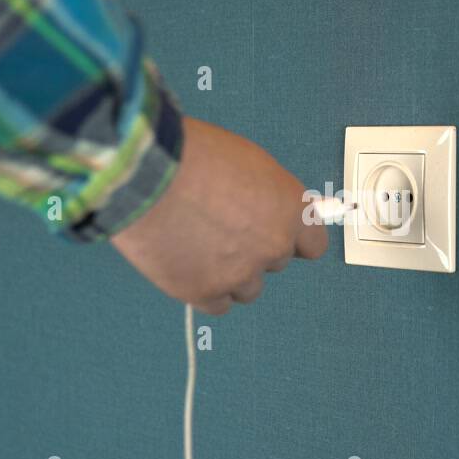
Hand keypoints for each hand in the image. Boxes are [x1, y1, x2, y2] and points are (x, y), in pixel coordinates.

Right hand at [110, 117, 327, 313]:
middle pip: (275, 263)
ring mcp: (241, 272)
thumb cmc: (192, 154)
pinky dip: (205, 290)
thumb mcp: (247, 161)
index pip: (313, 244)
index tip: (278, 236)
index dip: (294, 240)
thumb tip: (268, 208)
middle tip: (222, 230)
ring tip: (199, 246)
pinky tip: (187, 266)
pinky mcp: (205, 292)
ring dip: (230, 274)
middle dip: (254, 250)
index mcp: (290, 209)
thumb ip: (267, 194)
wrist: (145, 172)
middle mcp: (273, 244)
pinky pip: (217, 304)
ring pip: (247, 289)